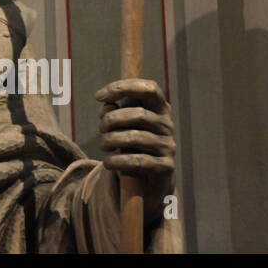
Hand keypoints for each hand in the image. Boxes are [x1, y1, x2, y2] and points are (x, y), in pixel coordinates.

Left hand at [96, 78, 175, 226]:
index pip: (149, 88)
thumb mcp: (120, 124)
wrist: (147, 179)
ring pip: (136, 137)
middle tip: (101, 128)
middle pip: (139, 113)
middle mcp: (167, 125)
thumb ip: (112, 111)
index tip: (98, 96)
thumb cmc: (131, 143)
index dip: (123, 87)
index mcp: (159, 108)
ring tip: (103, 146)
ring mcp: (168, 145)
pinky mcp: (166, 167)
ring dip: (111, 140)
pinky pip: (139, 161)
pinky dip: (118, 161)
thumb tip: (108, 106)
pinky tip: (108, 163)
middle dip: (111, 119)